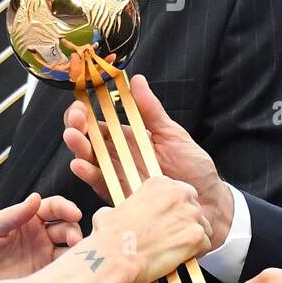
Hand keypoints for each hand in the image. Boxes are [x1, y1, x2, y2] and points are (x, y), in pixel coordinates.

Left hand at [0, 192, 82, 281]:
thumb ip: (13, 214)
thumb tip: (36, 197)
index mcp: (28, 219)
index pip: (54, 208)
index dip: (66, 208)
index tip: (74, 213)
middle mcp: (40, 237)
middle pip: (67, 227)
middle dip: (74, 230)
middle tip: (74, 239)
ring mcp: (43, 258)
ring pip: (70, 250)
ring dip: (77, 250)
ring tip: (77, 256)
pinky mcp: (44, 279)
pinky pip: (64, 272)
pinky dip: (72, 269)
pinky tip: (73, 271)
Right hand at [62, 74, 233, 249]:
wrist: (209, 202)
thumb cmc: (193, 168)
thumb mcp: (172, 133)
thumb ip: (151, 111)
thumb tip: (136, 80)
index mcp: (127, 140)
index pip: (98, 124)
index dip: (84, 113)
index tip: (80, 103)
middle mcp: (118, 159)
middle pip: (88, 142)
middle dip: (76, 128)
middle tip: (75, 118)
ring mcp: (118, 178)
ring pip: (90, 162)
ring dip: (78, 149)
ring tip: (72, 136)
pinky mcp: (121, 198)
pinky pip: (101, 186)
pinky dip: (88, 175)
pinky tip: (80, 164)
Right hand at [90, 176, 210, 282]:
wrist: (114, 257)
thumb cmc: (111, 236)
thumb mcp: (113, 209)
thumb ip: (126, 206)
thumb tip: (116, 213)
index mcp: (160, 183)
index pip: (179, 193)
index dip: (173, 209)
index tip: (165, 220)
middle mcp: (178, 194)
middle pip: (193, 207)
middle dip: (185, 222)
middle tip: (171, 236)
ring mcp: (190, 215)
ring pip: (203, 226)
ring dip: (191, 237)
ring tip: (174, 249)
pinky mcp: (196, 237)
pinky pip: (206, 245)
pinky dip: (195, 253)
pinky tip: (179, 258)